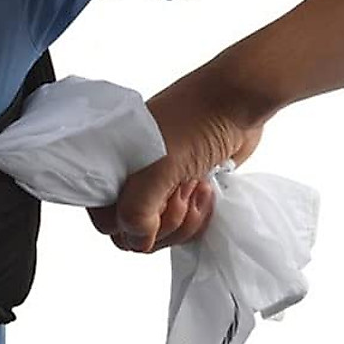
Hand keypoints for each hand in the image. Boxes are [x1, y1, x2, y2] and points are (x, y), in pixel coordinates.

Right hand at [88, 65, 265, 253]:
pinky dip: (198, 216)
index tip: (155, 207)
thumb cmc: (197, 119)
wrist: (238, 102)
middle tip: (178, 190)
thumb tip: (136, 241)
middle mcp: (130, 180)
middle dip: (164, 221)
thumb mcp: (161, 165)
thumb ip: (138, 208)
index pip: (106, 220)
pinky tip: (205, 189)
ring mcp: (158, 188)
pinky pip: (183, 226)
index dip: (130, 225)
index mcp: (112, 168)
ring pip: (161, 233)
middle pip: (135, 233)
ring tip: (195, 184)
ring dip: (185, 217)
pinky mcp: (183, 193)